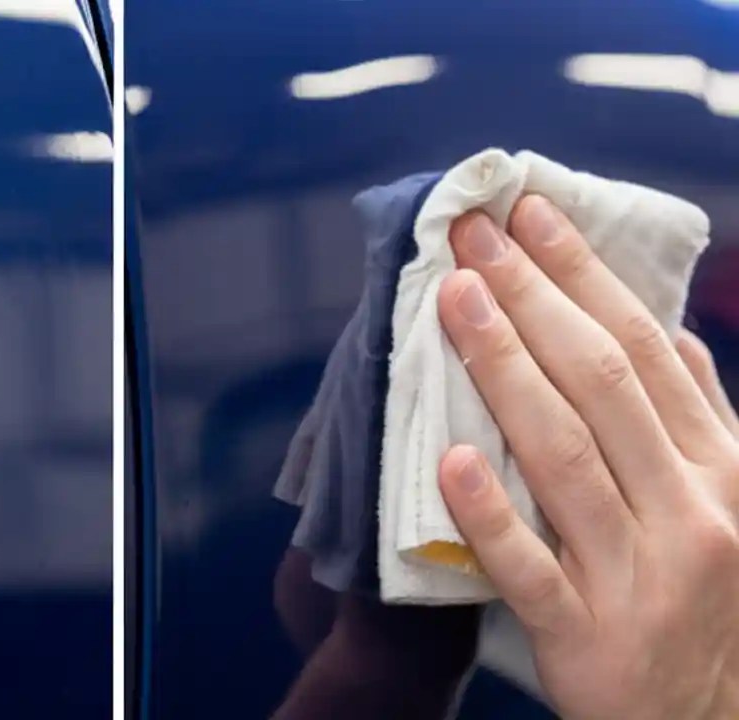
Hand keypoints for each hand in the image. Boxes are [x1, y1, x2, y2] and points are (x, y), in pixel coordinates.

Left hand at [436, 196, 738, 719]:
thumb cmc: (701, 594)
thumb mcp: (725, 498)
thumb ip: (699, 416)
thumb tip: (670, 327)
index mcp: (719, 467)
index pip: (644, 349)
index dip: (584, 276)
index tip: (529, 214)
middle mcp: (687, 511)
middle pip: (601, 383)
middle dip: (532, 296)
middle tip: (471, 233)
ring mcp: (637, 576)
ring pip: (563, 456)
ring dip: (504, 369)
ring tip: (454, 301)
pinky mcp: (585, 638)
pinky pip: (530, 568)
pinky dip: (490, 512)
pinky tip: (449, 459)